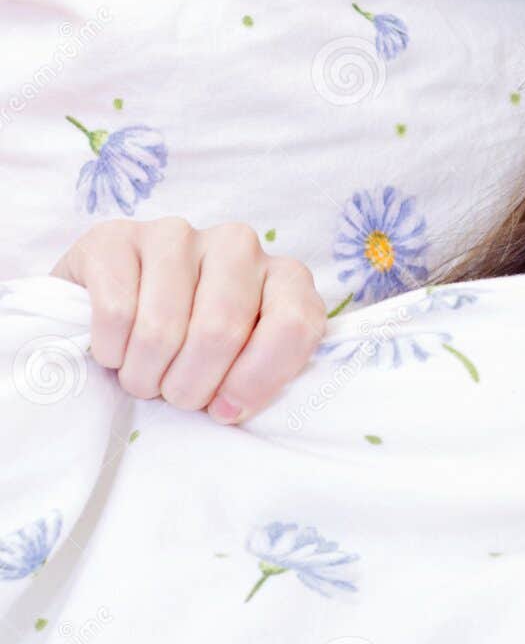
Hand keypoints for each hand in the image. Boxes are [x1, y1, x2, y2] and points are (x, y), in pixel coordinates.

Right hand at [50, 217, 325, 422]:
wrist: (119, 306)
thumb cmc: (196, 347)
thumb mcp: (245, 363)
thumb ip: (258, 376)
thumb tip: (230, 407)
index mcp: (285, 276)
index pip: (293, 325)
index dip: (256, 380)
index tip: (226, 409)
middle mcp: (237, 245)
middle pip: (221, 331)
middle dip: (191, 385)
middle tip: (175, 396)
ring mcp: (176, 235)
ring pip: (162, 327)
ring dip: (146, 374)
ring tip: (144, 379)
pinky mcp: (113, 237)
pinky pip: (115, 311)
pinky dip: (111, 350)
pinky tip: (116, 352)